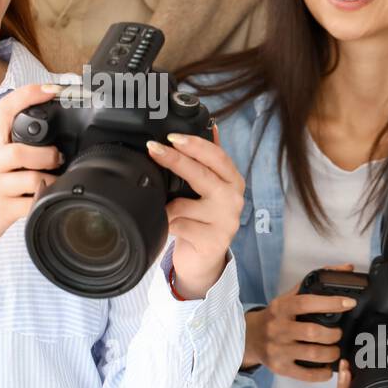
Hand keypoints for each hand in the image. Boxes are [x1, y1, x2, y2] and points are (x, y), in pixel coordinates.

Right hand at [0, 83, 63, 283]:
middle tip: (58, 157)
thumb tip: (51, 136)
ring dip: (50, 179)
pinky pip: (30, 205)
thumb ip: (12, 145)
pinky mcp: (1, 210)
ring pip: (29, 179)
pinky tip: (46, 199)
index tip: (51, 88)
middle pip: (18, 151)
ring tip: (54, 181)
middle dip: (45, 154)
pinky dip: (43, 201)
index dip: (28, 96)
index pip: (5, 111)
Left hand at [146, 125, 244, 298]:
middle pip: (202, 174)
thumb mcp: (208, 189)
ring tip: (165, 211)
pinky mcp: (213, 242)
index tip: (171, 137)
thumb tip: (211, 126)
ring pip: (183, 204)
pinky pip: (178, 225)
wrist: (203, 261)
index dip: (194, 144)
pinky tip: (169, 228)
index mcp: (233, 181)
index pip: (217, 156)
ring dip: (166, 206)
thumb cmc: (202, 220)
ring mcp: (226, 222)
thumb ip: (209, 161)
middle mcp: (234, 200)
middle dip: (175, 160)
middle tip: (153, 148)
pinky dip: (167, 225)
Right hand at [242, 263, 355, 379]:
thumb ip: (316, 282)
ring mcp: (278, 350)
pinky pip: (305, 375)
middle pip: (312, 332)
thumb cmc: (276, 315)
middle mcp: (278, 328)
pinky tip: (327, 368)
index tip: (349, 303)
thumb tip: (347, 268)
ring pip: (312, 355)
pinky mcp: (280, 368)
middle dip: (333, 334)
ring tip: (335, 350)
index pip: (306, 302)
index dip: (330, 303)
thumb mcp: (290, 296)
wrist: (249, 337)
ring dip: (331, 354)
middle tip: (338, 333)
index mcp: (281, 307)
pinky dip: (322, 373)